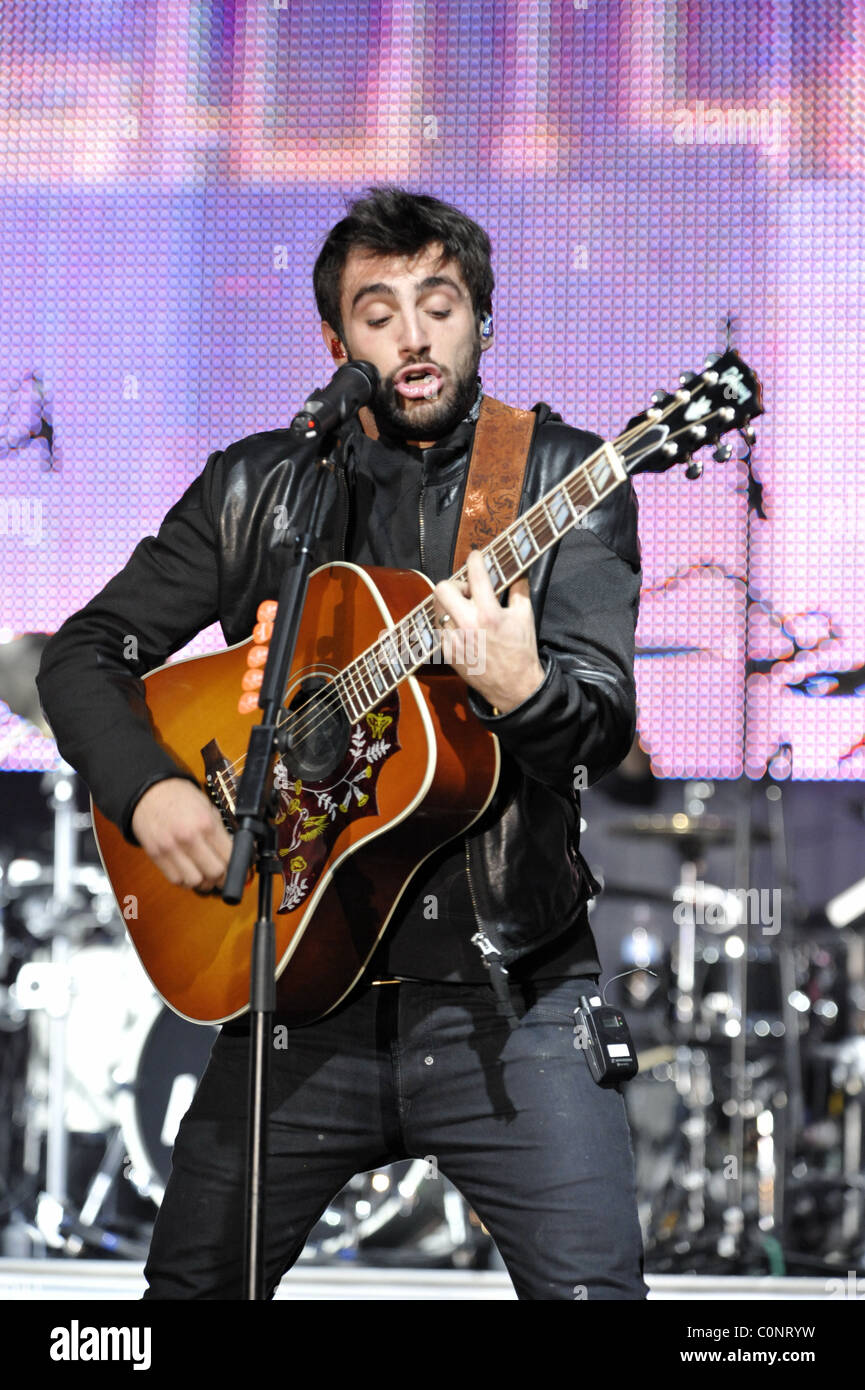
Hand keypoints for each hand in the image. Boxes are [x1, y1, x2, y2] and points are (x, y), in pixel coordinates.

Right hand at [131, 778, 232, 891]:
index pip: (230, 856)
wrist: (150, 792)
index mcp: (206, 823)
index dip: (238, 865)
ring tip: (205, 874)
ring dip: (204, 882)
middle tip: (223, 873)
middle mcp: (188, 837)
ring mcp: (170, 848)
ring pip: (195, 882)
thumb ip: (220, 832)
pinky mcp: (156, 856)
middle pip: (215, 873)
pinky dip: (186, 881)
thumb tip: (235, 853)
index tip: (239, 866)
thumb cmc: (180, 798)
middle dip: (223, 876)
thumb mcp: (208, 808)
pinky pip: (176, 880)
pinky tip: (190, 872)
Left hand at [433, 549, 544, 712]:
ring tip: (464, 609)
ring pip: (437, 607)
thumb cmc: (521, 651)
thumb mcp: (526, 617)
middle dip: (454, 584)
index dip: (475, 559)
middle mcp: (467, 625)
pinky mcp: (447, 652)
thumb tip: (518, 569)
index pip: (475, 575)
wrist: (513, 687)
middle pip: (443, 588)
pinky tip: (463, 627)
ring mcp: (454, 639)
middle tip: (467, 590)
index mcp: (488, 614)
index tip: (476, 556)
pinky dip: (449, 622)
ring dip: (449, 603)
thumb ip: (519, 589)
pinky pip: (439, 627)